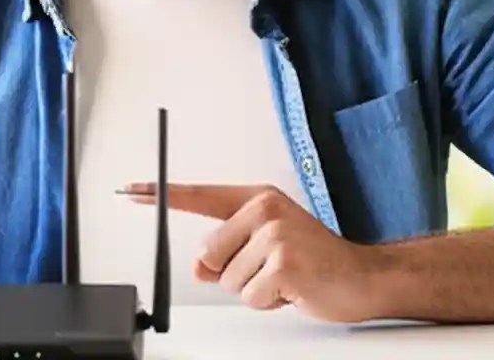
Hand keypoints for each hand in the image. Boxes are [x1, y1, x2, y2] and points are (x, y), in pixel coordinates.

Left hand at [123, 183, 388, 321]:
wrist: (362, 277)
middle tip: (270, 269)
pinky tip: (293, 290)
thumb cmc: (312, 260)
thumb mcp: (264, 246)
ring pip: (228, 280)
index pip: (199, 195)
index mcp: (257, 199)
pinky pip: (250, 297)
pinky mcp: (285, 263)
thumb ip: (226, 248)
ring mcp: (276, 235)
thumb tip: (199, 266)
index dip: (160, 195)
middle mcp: (265, 209)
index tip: (131, 190)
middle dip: (233, 272)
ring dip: (254, 289)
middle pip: (208, 254)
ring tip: (286, 278)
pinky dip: (269, 303)